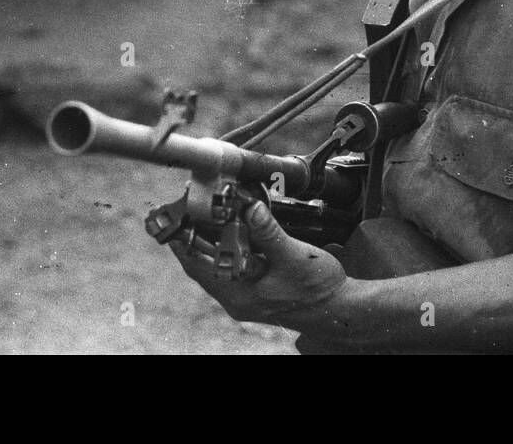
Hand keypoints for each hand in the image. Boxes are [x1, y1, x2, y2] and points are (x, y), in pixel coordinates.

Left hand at [165, 201, 348, 331]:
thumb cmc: (319, 288)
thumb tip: (252, 210)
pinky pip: (230, 261)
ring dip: (208, 235)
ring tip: (200, 208)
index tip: (171, 213)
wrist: (341, 309)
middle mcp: (235, 297)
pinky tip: (228, 225)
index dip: (182, 238)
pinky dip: (226, 241)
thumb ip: (271, 234)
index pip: (197, 263)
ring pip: (215, 260)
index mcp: (238, 294)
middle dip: (191, 232)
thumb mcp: (296, 257)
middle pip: (202, 261)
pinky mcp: (254, 287)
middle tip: (181, 203)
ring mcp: (243, 293)